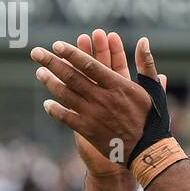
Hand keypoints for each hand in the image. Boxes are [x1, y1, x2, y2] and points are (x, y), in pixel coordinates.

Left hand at [32, 33, 166, 167]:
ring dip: (50, 82)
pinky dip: (55, 110)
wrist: (148, 150)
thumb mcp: (152, 88)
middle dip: (52, 62)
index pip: (89, 65)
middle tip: (36, 52)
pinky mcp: (88, 130)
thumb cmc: (151, 118)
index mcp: (118, 85)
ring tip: (39, 72)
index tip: (56, 45)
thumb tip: (144, 40)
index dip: (72, 53)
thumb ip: (146, 64)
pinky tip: (47, 103)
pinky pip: (66, 118)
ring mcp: (93, 115)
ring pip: (66, 95)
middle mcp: (103, 98)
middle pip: (72, 76)